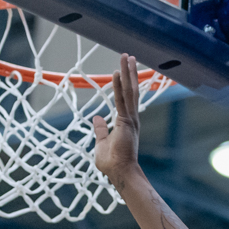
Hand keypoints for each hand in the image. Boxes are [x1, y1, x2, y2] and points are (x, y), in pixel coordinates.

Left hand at [92, 53, 141, 186]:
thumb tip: (96, 118)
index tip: (124, 70)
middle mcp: (132, 118)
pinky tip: (118, 72)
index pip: (127, 98)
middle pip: (131, 90)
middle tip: (129, 56)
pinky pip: (122, 99)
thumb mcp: (101, 142)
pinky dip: (120, 85)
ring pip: (130, 91)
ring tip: (127, 57)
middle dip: (130, 72)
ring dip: (128, 73)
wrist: (120, 172)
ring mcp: (131, 119)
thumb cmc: (112, 162)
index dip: (126, 83)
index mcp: (127, 122)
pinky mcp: (126, 121)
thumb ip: (100, 129)